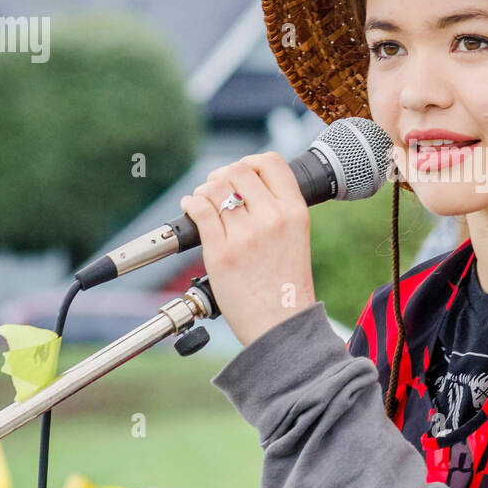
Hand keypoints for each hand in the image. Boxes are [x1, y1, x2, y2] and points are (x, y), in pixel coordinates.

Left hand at [178, 152, 315, 348]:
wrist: (281, 324)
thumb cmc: (286, 285)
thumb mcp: (296, 237)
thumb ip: (277, 209)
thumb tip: (244, 184)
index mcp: (295, 212)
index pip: (270, 163)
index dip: (251, 163)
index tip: (242, 173)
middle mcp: (272, 218)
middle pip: (238, 170)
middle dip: (223, 176)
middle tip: (218, 190)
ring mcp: (246, 235)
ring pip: (215, 188)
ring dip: (204, 190)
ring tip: (204, 202)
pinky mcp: (221, 252)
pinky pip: (199, 210)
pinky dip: (191, 204)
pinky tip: (192, 208)